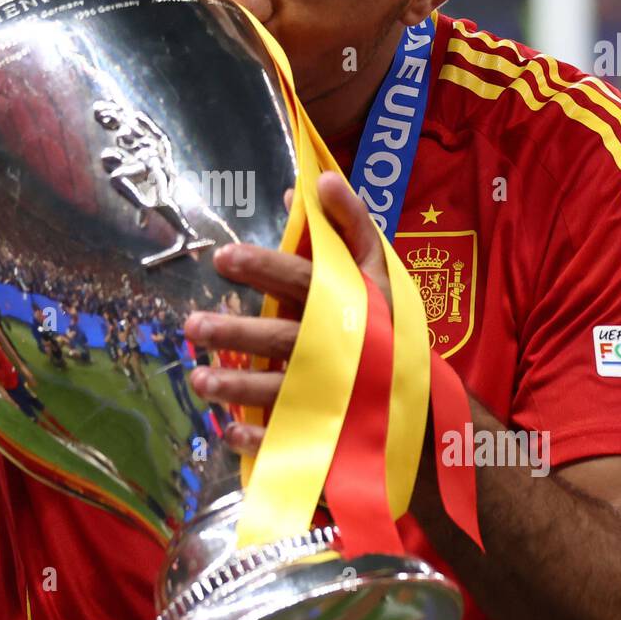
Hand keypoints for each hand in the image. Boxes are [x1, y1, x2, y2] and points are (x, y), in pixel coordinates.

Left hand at [184, 172, 390, 454]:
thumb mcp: (378, 270)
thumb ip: (348, 224)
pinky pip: (288, 439)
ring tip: (199, 379)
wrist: (427, 403)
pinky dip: (259, 437)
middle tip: (194, 325)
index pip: (301, 279)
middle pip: (281, 337)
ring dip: (236, 386)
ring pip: (278, 391)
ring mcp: (332, 396)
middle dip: (236, 332)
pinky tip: (229, 432)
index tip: (223, 256)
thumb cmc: (391, 327)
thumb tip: (317, 181)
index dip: (264, 265)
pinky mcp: (327, 435)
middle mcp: (338, 348)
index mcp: (348, 303)